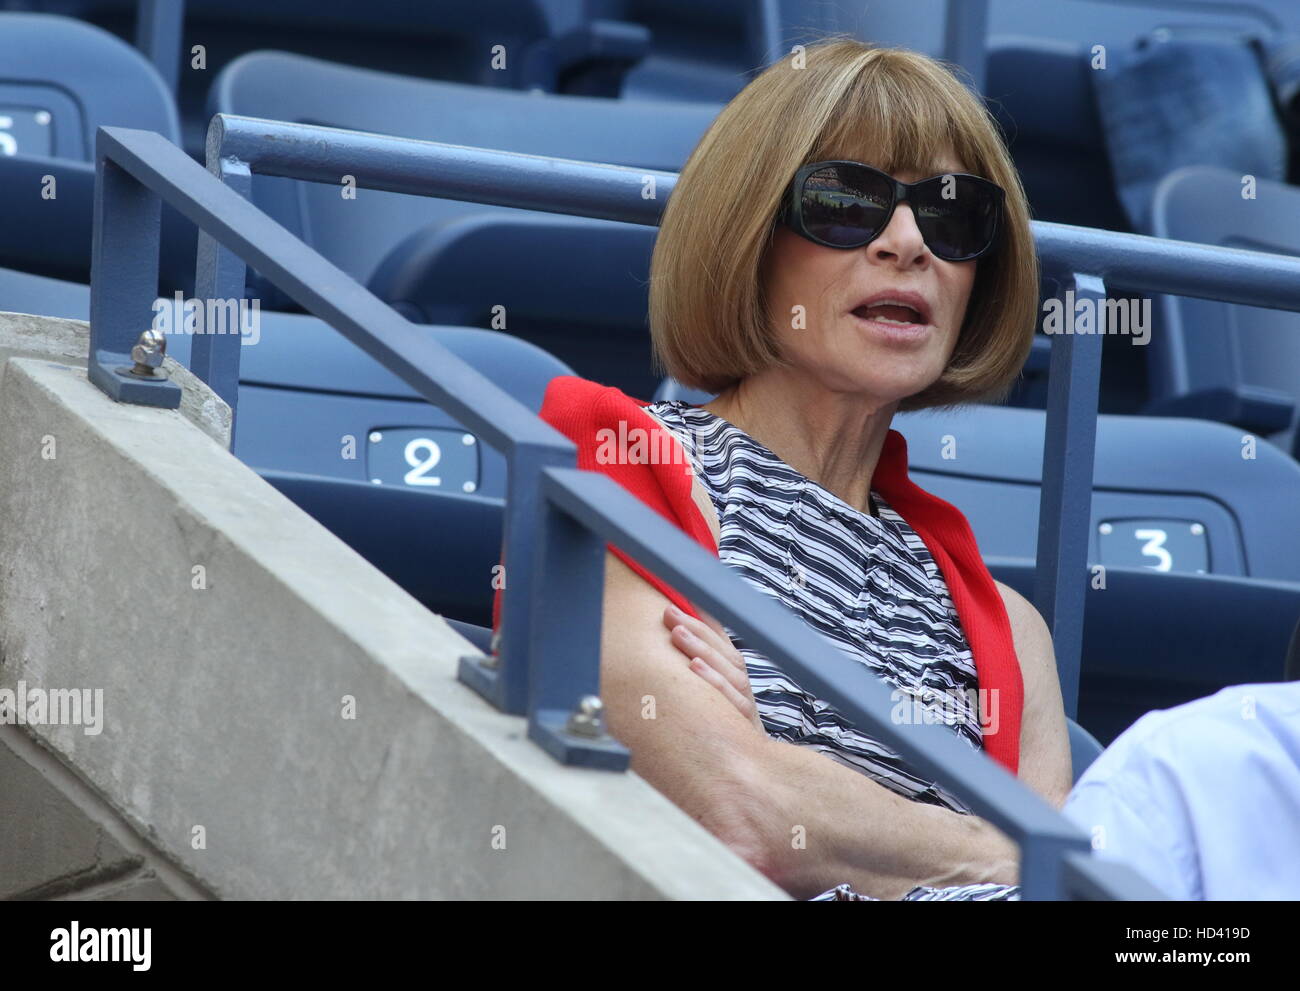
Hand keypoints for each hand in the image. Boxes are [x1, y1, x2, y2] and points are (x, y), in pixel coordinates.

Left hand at [662, 603, 765, 735]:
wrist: (749, 782)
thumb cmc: (719, 742)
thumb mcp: (706, 709)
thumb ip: (693, 680)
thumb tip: (660, 648)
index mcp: (734, 682)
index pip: (723, 643)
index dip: (704, 620)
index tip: (679, 600)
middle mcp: (743, 692)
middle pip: (726, 654)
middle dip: (697, 630)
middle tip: (669, 612)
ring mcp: (746, 711)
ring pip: (731, 673)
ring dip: (703, 649)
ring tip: (677, 633)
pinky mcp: (746, 731)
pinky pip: (732, 703)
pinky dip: (714, 682)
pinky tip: (692, 669)